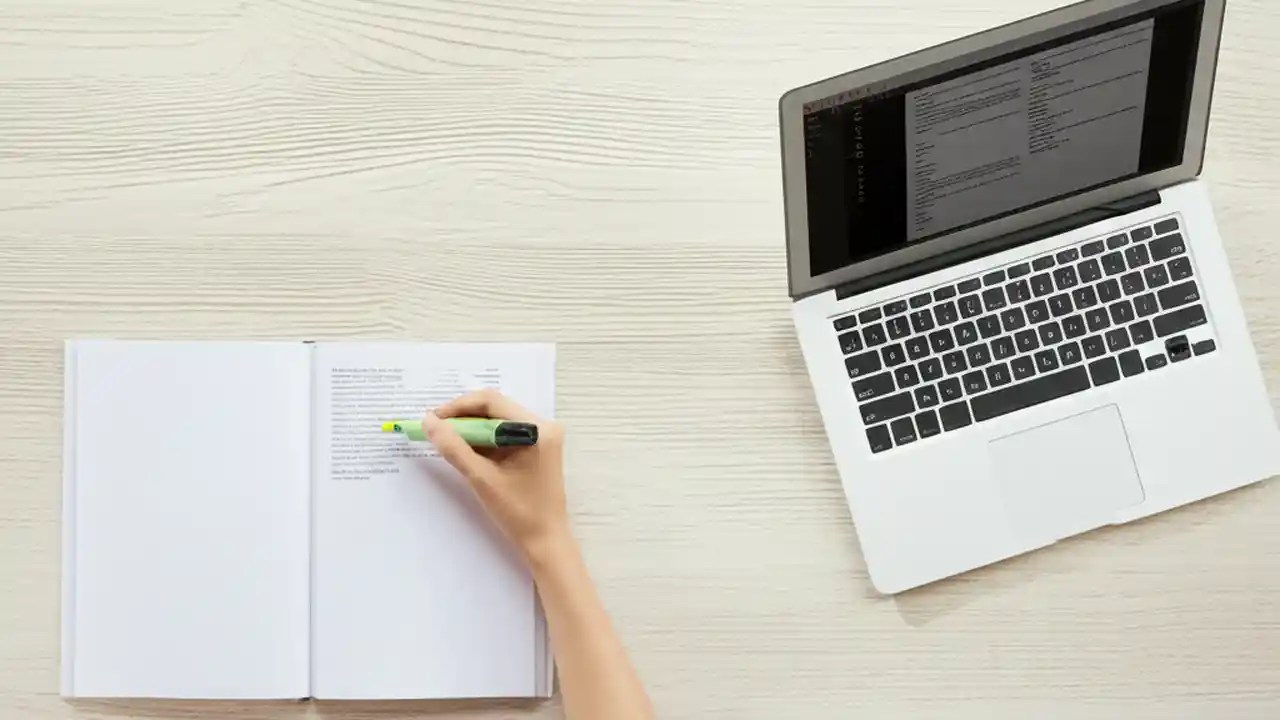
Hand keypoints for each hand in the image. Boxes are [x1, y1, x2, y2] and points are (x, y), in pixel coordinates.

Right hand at [423, 389, 569, 563]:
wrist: (545, 541)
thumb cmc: (519, 513)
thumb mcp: (482, 478)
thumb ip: (454, 448)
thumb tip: (429, 422)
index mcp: (537, 429)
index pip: (492, 402)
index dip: (458, 407)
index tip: (433, 419)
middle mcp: (543, 426)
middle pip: (495, 408)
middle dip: (463, 417)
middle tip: (435, 429)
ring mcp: (541, 437)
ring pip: (497, 421)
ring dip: (471, 429)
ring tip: (445, 439)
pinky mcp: (536, 448)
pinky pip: (504, 435)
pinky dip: (483, 440)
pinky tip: (464, 449)